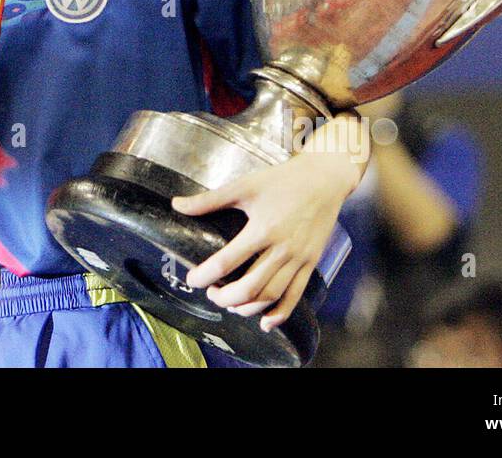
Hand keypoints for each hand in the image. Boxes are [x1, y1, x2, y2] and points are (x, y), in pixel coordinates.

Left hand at [171, 148, 357, 332]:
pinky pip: (295, 297)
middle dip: (224, 297)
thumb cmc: (282, 181)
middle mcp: (281, 249)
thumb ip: (210, 199)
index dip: (205, 275)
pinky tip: (264, 322)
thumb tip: (177, 205)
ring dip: (247, 308)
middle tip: (211, 293)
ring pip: (271, 296)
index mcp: (262, 228)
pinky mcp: (310, 264)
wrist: (324, 179)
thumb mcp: (244, 186)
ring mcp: (298, 259)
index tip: (192, 280)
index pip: (227, 261)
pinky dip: (279, 314)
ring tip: (230, 303)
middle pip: (249, 287)